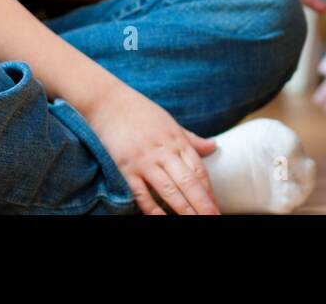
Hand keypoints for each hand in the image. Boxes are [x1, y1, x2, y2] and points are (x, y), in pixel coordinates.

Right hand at [83, 83, 220, 214]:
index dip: (209, 192)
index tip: (217, 207)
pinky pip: (141, 195)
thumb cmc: (141, 112)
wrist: (108, 102)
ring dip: (184, 211)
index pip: (199, 171)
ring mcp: (145, 162)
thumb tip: (214, 146)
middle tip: (214, 219)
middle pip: (188, 183)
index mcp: (177, 140)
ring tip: (195, 222)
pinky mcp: (125, 169)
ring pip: (169, 191)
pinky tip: (162, 220)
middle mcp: (164, 152)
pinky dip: (152, 210)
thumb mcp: (171, 123)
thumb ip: (192, 139)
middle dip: (203, 205)